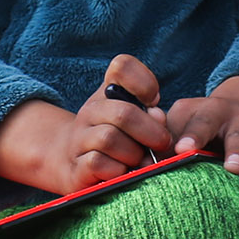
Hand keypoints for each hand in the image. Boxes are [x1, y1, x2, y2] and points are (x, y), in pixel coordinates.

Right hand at [0, 55, 175, 195]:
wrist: (76, 165)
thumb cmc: (120, 141)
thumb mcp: (139, 123)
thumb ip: (153, 116)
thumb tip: (158, 118)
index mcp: (109, 92)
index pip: (122, 67)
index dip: (144, 82)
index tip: (153, 101)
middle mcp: (91, 111)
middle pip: (123, 113)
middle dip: (151, 132)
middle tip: (162, 144)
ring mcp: (79, 138)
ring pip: (109, 138)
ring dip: (133, 153)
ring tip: (139, 160)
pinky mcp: (75, 166)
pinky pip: (97, 163)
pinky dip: (117, 169)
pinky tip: (122, 172)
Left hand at [164, 74, 238, 201]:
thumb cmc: (204, 132)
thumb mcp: (186, 129)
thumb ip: (164, 146)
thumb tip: (136, 168)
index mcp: (194, 110)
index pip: (181, 122)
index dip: (177, 134)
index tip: (174, 149)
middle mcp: (220, 110)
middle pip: (208, 120)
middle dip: (198, 133)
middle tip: (188, 150)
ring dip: (237, 152)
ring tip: (234, 170)